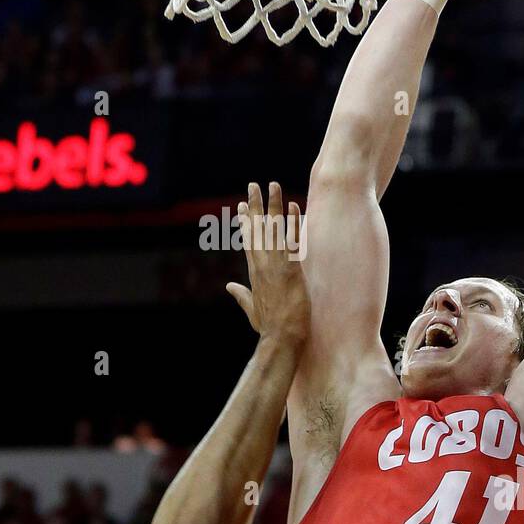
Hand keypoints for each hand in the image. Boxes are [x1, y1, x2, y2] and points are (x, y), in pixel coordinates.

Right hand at [227, 183, 309, 347]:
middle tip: (253, 185)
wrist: (281, 338)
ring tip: (273, 185)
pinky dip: (292, 223)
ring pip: (272, 229)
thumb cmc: (268, 326)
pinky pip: (292, 240)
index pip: (247, 240)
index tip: (240, 206)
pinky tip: (293, 206)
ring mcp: (275, 265)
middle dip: (254, 205)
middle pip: (256, 229)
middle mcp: (262, 264)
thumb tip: (229, 287)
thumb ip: (241, 295)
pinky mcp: (290, 269)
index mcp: (253, 272)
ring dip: (273, 206)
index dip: (244, 222)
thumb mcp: (251, 308)